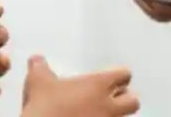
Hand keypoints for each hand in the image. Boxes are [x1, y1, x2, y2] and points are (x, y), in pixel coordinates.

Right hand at [21, 55, 139, 116]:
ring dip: (117, 116)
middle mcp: (109, 106)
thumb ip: (40, 68)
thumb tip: (36, 59)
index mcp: (98, 85)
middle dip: (125, 100)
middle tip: (111, 100)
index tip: (110, 79)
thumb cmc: (45, 107)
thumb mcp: (38, 83)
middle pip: (133, 101)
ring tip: (102, 114)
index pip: (124, 75)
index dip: (118, 76)